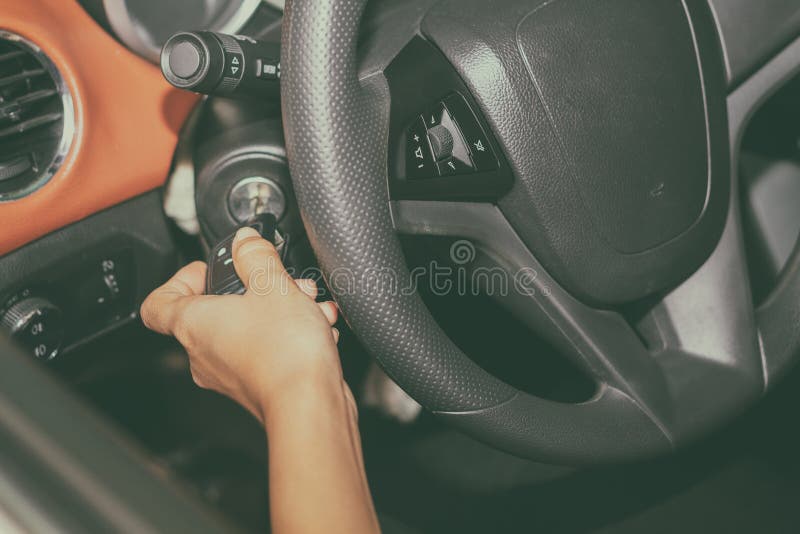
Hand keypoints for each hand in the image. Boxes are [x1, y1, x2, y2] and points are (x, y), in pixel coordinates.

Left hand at [140, 227, 344, 423]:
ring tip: (306, 303)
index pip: (157, 303)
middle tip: (276, 281)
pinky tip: (316, 327)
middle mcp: (203, 353)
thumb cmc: (284, 352)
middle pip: (213, 311)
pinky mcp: (257, 386)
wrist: (310, 403)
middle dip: (252, 290)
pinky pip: (266, 350)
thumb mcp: (273, 283)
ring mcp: (229, 374)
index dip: (179, 280)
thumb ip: (256, 255)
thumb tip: (245, 241)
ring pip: (246, 329)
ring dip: (279, 310)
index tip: (209, 270)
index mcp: (193, 324)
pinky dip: (289, 335)